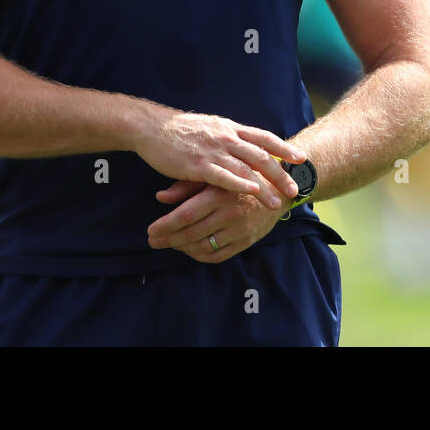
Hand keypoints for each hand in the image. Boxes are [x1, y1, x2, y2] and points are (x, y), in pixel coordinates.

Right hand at [135, 109, 303, 210]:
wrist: (152, 128)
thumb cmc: (182, 131)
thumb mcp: (212, 128)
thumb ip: (230, 137)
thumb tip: (248, 145)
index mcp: (231, 128)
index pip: (264, 137)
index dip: (284, 148)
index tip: (301, 159)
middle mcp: (226, 137)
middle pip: (261, 155)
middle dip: (281, 173)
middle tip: (296, 188)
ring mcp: (213, 150)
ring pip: (246, 168)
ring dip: (265, 186)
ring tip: (278, 201)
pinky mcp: (197, 164)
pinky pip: (223, 175)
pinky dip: (240, 184)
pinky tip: (251, 192)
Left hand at [147, 179, 287, 262]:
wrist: (279, 186)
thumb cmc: (241, 175)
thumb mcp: (214, 174)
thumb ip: (186, 186)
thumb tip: (160, 197)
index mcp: (221, 193)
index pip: (186, 214)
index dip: (166, 225)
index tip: (150, 230)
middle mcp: (231, 213)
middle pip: (192, 233)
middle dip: (168, 239)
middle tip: (153, 240)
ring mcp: (240, 230)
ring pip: (203, 246)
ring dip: (182, 248)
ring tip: (170, 243)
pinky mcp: (248, 241)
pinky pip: (218, 255)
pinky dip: (200, 255)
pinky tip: (190, 249)